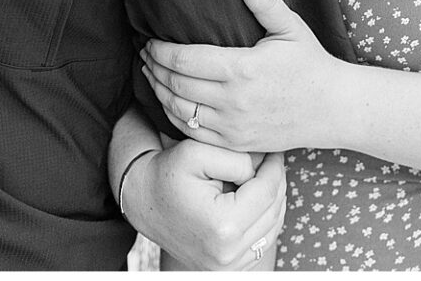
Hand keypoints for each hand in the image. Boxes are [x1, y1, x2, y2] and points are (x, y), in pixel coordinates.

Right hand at [123, 140, 284, 269]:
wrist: (145, 203)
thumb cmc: (167, 175)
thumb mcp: (196, 153)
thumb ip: (235, 157)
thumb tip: (263, 166)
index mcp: (223, 226)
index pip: (267, 192)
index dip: (273, 167)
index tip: (272, 150)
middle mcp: (229, 253)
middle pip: (273, 211)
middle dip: (275, 181)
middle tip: (269, 159)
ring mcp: (230, 266)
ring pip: (272, 227)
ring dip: (272, 200)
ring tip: (261, 177)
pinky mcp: (230, 269)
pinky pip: (262, 241)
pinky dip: (263, 218)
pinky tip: (253, 199)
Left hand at [142, 0, 343, 151]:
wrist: (334, 109)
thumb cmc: (310, 64)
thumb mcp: (290, 28)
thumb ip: (264, 2)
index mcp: (241, 69)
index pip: (183, 60)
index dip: (159, 51)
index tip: (150, 41)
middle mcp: (233, 101)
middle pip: (175, 84)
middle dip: (153, 67)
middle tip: (143, 54)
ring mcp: (234, 126)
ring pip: (179, 109)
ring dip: (158, 91)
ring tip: (149, 74)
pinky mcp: (237, 143)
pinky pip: (194, 132)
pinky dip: (174, 115)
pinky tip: (168, 101)